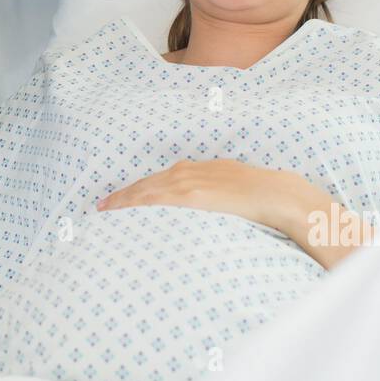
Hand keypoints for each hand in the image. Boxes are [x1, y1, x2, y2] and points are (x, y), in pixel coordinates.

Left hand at [96, 159, 299, 226]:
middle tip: (102, 204)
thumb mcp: (234, 190)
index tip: (123, 196)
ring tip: (105, 209)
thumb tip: (210, 210)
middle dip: (124, 193)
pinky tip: (122, 210)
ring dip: (124, 198)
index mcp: (199, 169)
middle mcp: (189, 171)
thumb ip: (217, 196)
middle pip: (148, 182)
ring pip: (146, 189)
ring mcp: (188, 182)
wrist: (277, 194)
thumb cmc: (261, 197)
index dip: (140, 187)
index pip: (161, 178)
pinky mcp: (191, 195)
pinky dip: (136, 202)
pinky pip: (155, 199)